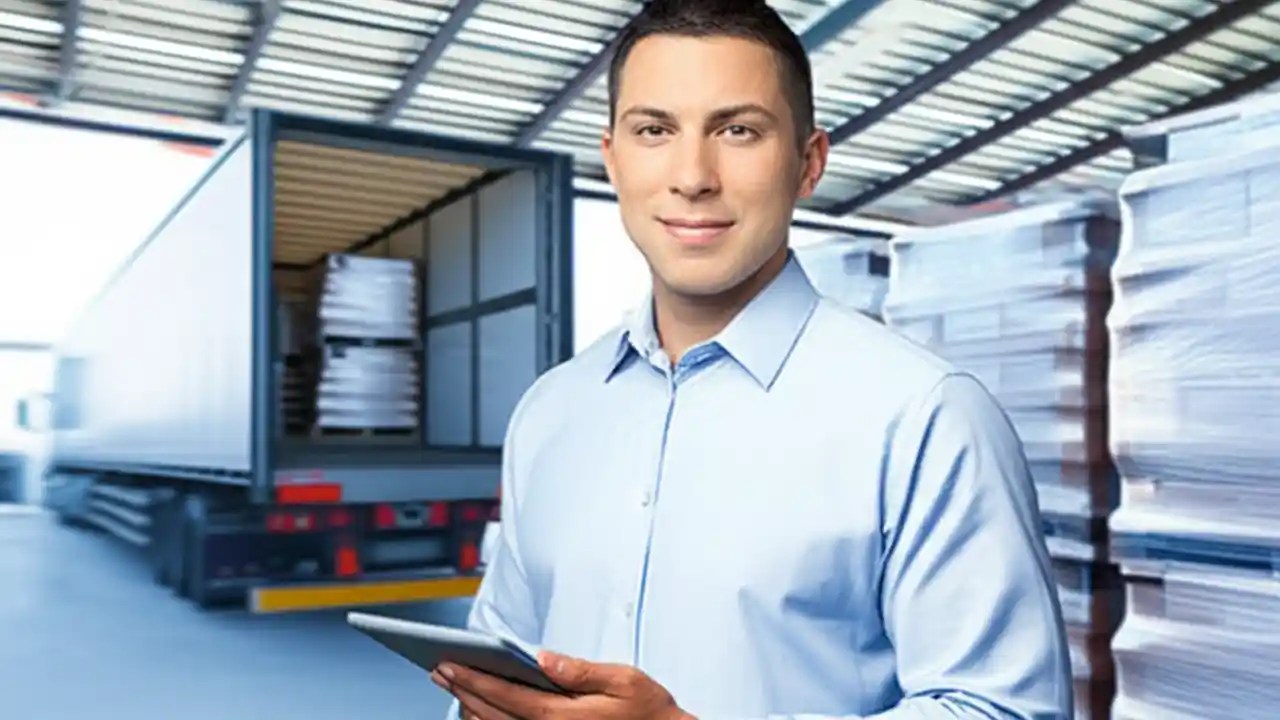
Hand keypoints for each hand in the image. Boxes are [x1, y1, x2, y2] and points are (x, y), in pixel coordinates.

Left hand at [431, 650, 693, 719]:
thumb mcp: (624, 680)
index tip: (448, 664)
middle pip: (493, 715)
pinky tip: (481, 712)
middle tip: (439, 670)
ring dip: (471, 710)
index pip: (505, 696)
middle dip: (463, 691)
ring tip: (453, 687)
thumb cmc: (648, 711)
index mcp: (562, 716)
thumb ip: (580, 670)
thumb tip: (542, 657)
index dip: (473, 680)